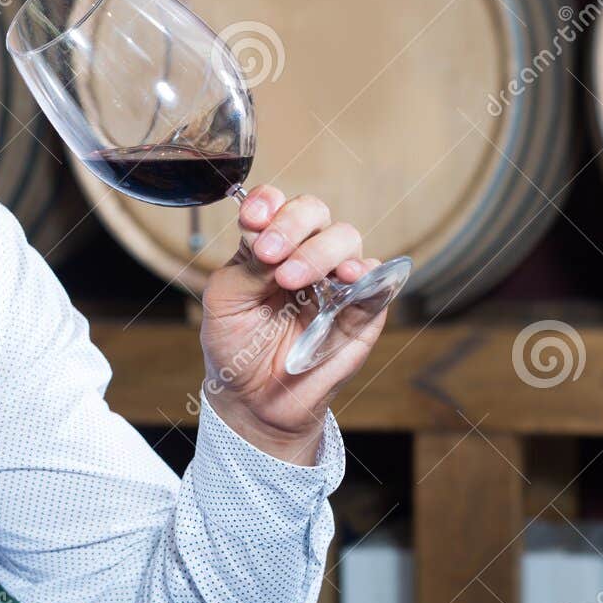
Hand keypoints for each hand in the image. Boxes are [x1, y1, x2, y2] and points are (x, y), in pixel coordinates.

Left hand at [198, 185, 386, 461]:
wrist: (256, 400)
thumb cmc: (236, 346)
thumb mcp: (225, 301)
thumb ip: (246, 265)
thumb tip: (267, 237)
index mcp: (267, 245)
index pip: (274, 205)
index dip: (268, 203)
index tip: (252, 219)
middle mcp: (303, 253)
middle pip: (313, 212)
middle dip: (292, 224)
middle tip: (270, 254)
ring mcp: (336, 278)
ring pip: (344, 238)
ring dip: (319, 251)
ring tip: (294, 279)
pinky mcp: (363, 307)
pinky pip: (377, 276)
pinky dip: (365, 272)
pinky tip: (346, 279)